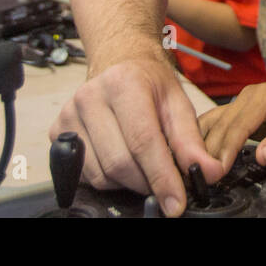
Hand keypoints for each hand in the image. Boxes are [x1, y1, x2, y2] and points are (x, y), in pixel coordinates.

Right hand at [49, 53, 222, 216]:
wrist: (119, 62)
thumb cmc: (149, 83)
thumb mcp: (178, 102)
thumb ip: (192, 140)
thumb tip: (209, 172)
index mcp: (124, 83)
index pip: (143, 141)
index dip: (162, 177)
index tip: (176, 203)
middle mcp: (90, 97)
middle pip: (120, 163)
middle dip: (148, 183)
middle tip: (166, 183)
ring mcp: (69, 115)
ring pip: (102, 174)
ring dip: (129, 182)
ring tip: (144, 165)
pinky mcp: (56, 132)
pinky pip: (86, 174)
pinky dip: (109, 178)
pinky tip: (123, 160)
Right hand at [198, 82, 265, 171]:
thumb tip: (262, 157)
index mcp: (262, 97)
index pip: (237, 126)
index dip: (226, 149)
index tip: (218, 170)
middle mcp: (247, 96)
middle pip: (221, 125)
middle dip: (210, 150)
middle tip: (203, 176)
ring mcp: (240, 102)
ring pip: (213, 123)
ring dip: (203, 144)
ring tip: (196, 167)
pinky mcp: (238, 111)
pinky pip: (216, 123)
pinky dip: (205, 137)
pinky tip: (197, 152)